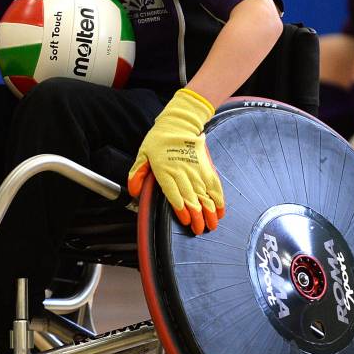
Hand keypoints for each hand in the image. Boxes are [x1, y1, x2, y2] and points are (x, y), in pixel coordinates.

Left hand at [127, 88, 223, 234]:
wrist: (179, 123)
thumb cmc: (160, 140)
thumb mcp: (143, 154)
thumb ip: (137, 174)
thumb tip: (134, 191)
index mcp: (166, 170)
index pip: (175, 193)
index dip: (182, 208)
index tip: (186, 220)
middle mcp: (183, 171)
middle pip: (192, 197)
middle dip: (197, 216)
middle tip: (199, 230)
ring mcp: (197, 169)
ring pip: (205, 194)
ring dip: (210, 211)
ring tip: (212, 225)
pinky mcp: (207, 167)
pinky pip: (215, 185)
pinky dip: (219, 199)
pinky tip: (220, 210)